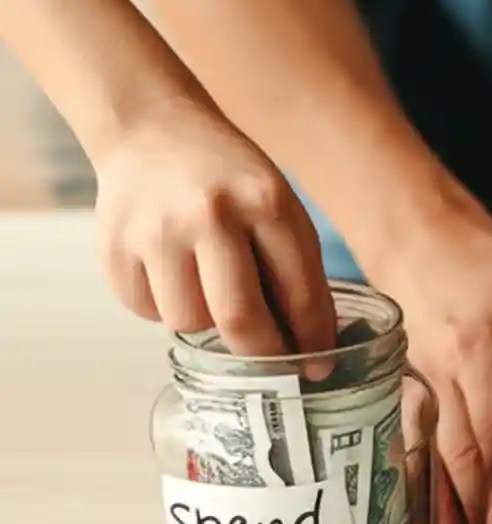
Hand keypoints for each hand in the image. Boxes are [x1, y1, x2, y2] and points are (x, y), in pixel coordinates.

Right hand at [92, 99, 334, 363]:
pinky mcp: (114, 247)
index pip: (299, 292)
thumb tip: (309, 344)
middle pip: (240, 319)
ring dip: (207, 324)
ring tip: (210, 292)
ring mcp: (156, 231)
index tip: (317, 367)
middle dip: (262, 354)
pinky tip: (173, 276)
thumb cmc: (228, 178)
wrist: (152, 128)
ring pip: (189, 323)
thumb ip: (295, 268)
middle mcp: (209, 214)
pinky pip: (147, 311)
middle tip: (272, 363)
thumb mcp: (277, 204)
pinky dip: (165, 307)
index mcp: (266, 202)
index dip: (311, 339)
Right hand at [367, 218, 491, 523]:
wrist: (415, 233)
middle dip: (482, 515)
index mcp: (484, 347)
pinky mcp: (412, 385)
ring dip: (452, 512)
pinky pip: (420, 444)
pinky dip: (428, 485)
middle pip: (465, 457)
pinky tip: (434, 519)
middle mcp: (449, 371)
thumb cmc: (483, 257)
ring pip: (439, 458)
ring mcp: (425, 381)